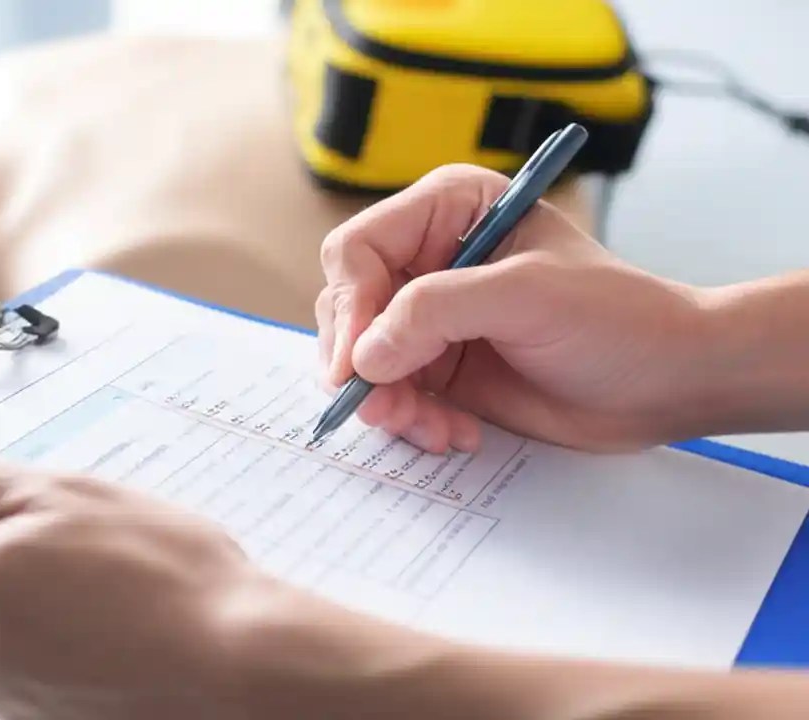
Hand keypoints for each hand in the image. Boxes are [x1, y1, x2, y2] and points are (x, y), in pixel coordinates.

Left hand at [0, 436, 379, 719]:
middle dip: (21, 561)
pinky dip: (83, 642)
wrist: (236, 669)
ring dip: (57, 601)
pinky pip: (53, 664)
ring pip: (17, 628)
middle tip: (92, 542)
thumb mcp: (53, 494)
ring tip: (125, 585)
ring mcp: (10, 705)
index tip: (36, 512)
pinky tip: (133, 624)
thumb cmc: (154, 579)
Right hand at [316, 164, 718, 452]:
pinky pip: (392, 395)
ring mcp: (432, 318)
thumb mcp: (525, 296)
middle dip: (363, 364)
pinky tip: (454, 433)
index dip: (350, 305)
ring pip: (363, 360)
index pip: (360, 250)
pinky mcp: (440, 368)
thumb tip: (362, 355)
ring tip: (433, 429)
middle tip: (385, 408)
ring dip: (388, 402)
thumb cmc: (617, 319)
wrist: (667, 382)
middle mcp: (429, 259)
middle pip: (349, 307)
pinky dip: (411, 420)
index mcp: (449, 211)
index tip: (357, 361)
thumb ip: (436, 310)